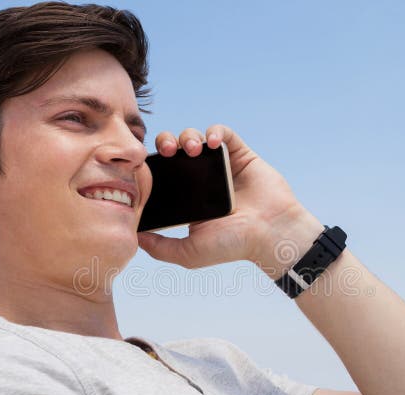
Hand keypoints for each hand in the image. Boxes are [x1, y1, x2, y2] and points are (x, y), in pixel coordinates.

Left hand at [136, 125, 323, 276]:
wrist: (270, 234)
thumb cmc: (233, 246)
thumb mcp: (189, 253)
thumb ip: (160, 248)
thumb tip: (134, 238)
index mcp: (186, 197)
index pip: (160, 172)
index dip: (150, 164)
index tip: (145, 165)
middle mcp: (200, 179)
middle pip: (173, 149)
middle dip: (165, 142)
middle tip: (167, 150)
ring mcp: (219, 165)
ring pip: (194, 137)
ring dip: (188, 137)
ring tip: (192, 149)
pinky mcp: (239, 154)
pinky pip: (223, 133)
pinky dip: (214, 131)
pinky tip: (212, 142)